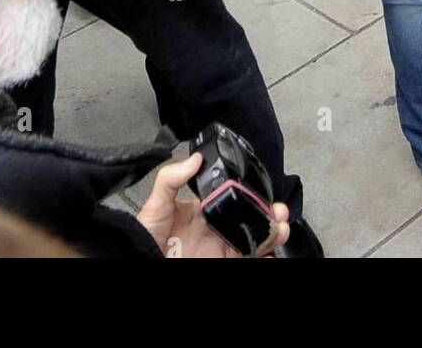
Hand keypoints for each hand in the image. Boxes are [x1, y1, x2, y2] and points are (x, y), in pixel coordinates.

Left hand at [136, 151, 289, 257]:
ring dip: (272, 233)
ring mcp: (221, 249)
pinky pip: (249, 258)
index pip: (233, 200)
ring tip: (281, 229)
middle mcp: (216, 230)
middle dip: (269, 214)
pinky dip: (263, 255)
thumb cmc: (144, 238)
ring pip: (255, 239)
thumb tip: (194, 158)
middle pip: (250, 220)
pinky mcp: (224, 262)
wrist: (141, 261)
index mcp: (203, 212)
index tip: (265, 193)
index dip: (252, 196)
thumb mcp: (156, 204)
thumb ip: (172, 179)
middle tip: (279, 211)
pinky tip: (270, 252)